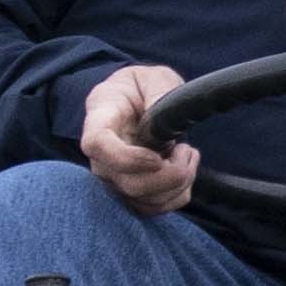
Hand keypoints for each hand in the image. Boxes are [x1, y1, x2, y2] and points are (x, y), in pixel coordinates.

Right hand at [78, 62, 196, 212]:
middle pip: (126, 183)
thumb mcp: (155, 77)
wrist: (135, 103)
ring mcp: (114, 178)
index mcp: (100, 118)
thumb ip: (159, 91)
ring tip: (187, 154)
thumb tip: (160, 118)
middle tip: (186, 150)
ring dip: (177, 184)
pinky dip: (178, 195)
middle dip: (168, 175)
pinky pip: (154, 208)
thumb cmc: (141, 88)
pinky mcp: (130, 192)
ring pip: (142, 201)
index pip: (98, 145)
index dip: (128, 158)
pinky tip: (184, 169)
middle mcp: (101, 156)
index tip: (158, 157)